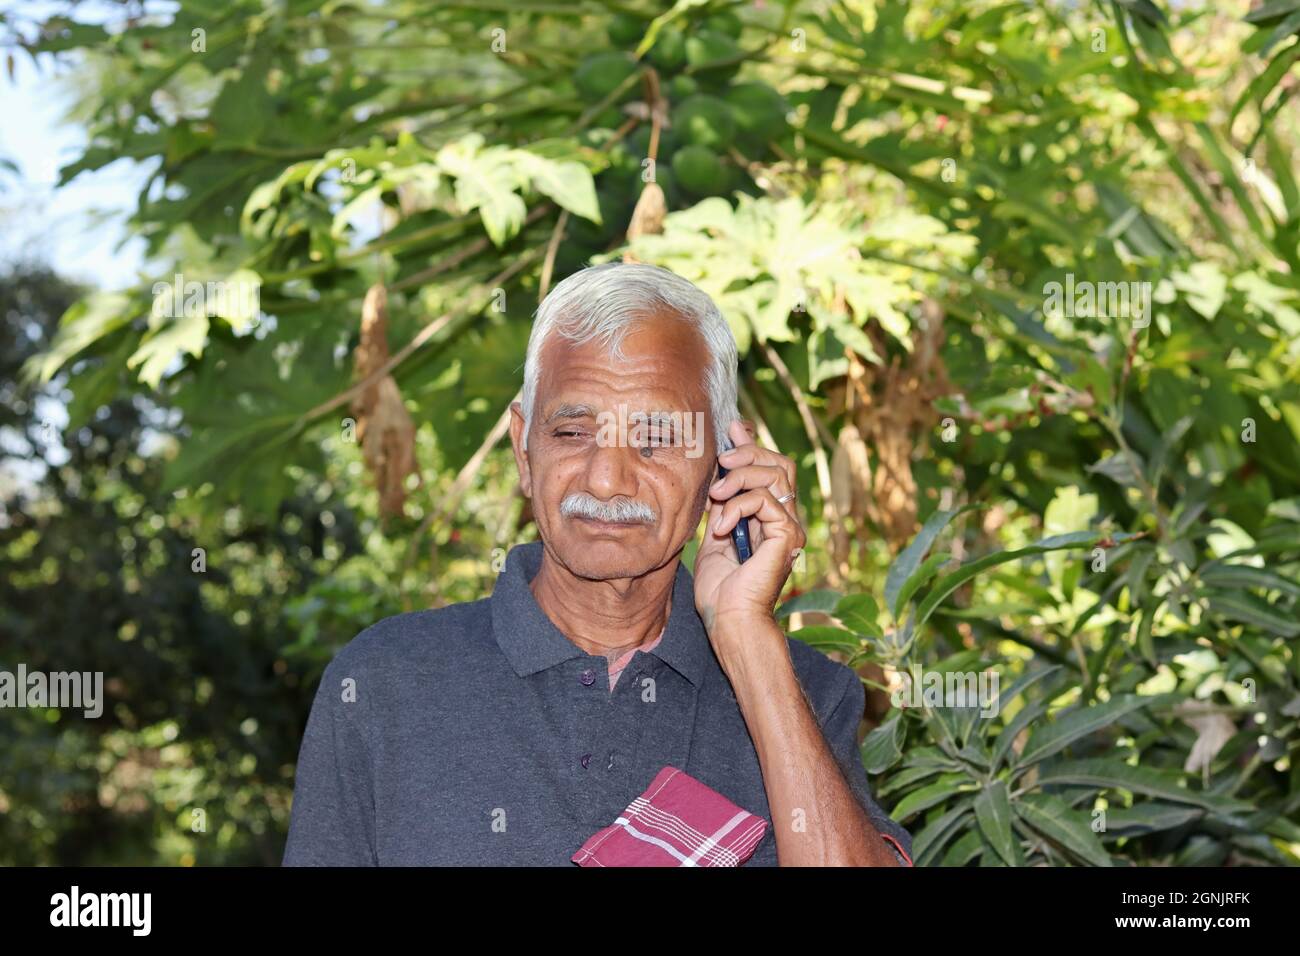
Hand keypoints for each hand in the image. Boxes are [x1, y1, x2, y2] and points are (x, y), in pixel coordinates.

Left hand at [693, 421, 805, 658]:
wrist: (729, 621)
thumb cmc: (720, 590)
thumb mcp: (714, 535)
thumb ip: (720, 505)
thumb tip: (717, 474)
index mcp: (768, 517)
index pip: (770, 468)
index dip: (753, 445)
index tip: (733, 429)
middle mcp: (785, 519)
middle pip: (780, 464)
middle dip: (749, 454)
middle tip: (721, 461)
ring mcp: (790, 528)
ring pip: (775, 476)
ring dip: (739, 479)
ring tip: (715, 499)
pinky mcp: (787, 537)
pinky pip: (766, 501)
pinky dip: (738, 506)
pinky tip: (722, 526)